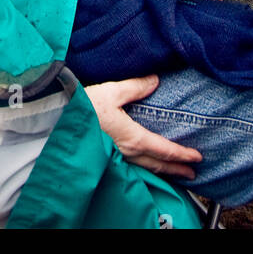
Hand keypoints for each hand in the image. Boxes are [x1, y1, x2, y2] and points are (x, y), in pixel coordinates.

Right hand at [84, 74, 202, 178]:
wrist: (55, 123)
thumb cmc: (82, 107)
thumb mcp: (110, 91)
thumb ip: (135, 86)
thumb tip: (155, 80)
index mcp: (132, 138)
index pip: (164, 150)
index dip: (182, 155)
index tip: (197, 158)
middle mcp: (127, 152)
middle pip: (158, 164)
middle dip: (177, 169)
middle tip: (193, 173)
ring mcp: (116, 157)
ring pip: (146, 168)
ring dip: (163, 171)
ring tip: (175, 173)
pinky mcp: (106, 156)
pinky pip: (133, 167)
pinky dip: (147, 168)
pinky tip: (147, 165)